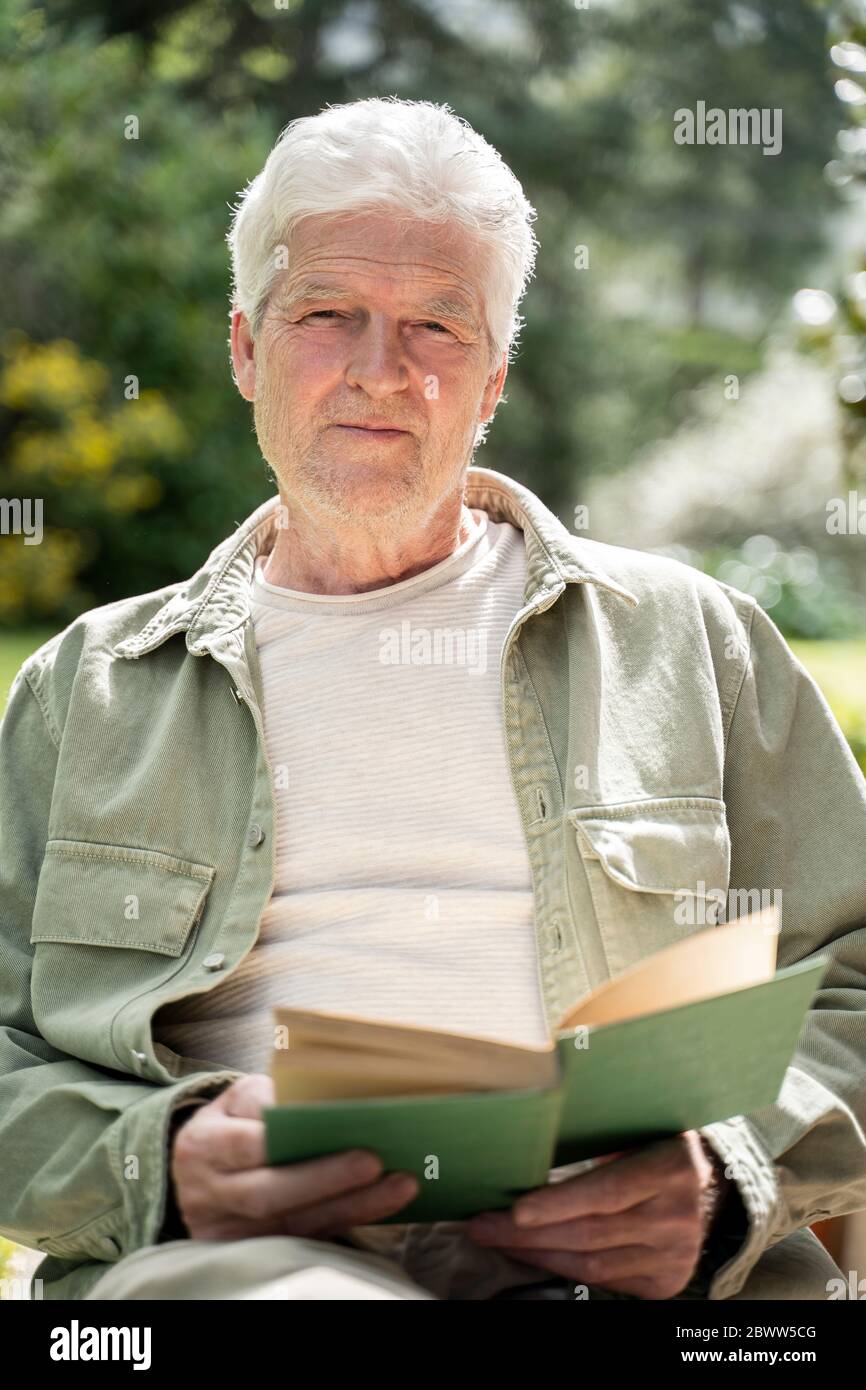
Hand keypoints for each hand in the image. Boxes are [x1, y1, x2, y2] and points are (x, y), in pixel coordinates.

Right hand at [168, 1073, 418, 1239]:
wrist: (192, 1176)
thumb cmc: (228, 1125)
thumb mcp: (234, 1101)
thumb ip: (266, 1096)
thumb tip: (319, 1103)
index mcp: (204, 1146)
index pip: (248, 1145)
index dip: (289, 1140)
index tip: (334, 1125)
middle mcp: (211, 1195)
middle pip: (269, 1195)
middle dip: (326, 1180)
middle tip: (374, 1162)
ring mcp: (230, 1231)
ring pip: (293, 1224)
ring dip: (351, 1206)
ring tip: (399, 1185)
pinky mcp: (253, 1252)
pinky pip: (306, 1239)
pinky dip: (347, 1220)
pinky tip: (382, 1203)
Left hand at [466, 1131, 730, 1299]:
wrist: (712, 1191)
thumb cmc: (656, 1146)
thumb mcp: (637, 1128)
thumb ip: (597, 1136)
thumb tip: (528, 1139)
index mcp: (671, 1170)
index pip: (606, 1192)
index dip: (558, 1203)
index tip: (516, 1209)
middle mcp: (677, 1218)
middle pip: (590, 1232)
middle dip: (528, 1233)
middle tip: (484, 1226)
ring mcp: (674, 1255)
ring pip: (592, 1263)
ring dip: (538, 1254)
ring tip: (499, 1240)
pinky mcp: (665, 1281)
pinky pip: (605, 1279)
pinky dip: (564, 1268)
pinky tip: (536, 1254)